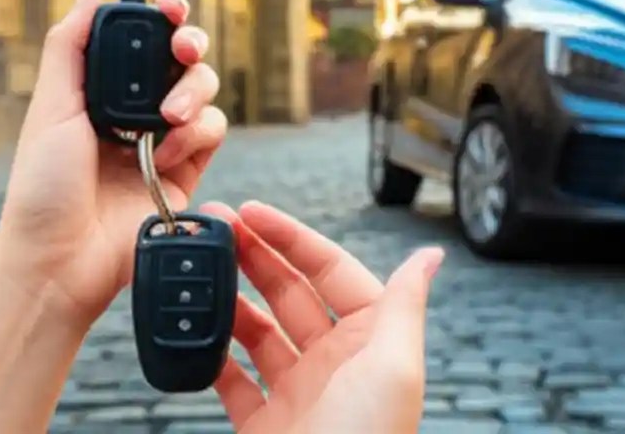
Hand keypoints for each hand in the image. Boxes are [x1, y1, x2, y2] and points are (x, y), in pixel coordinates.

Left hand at [0, 0, 226, 324]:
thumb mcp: (50, 107)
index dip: (163, 17)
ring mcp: (166, 139)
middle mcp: (137, 110)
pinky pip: (214, 130)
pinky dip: (197, 133)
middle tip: (182, 48)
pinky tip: (169, 152)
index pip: (142, 40)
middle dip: (189, 44)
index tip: (169, 6)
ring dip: (192, 93)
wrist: (64, 256)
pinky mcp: (190, 170)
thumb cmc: (44, 187)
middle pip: (183, 57)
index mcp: (102, 91)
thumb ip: (72, 47)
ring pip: (204, 89)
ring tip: (167, 119)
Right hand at [200, 201, 443, 433]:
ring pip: (258, 331)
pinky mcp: (264, 424)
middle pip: (290, 293)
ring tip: (195, 267)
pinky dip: (211, 355)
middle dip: (253, 256)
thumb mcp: (396, 367)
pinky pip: (232, 380)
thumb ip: (404, 305)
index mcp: (373, 340)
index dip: (292, 238)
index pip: (331, 270)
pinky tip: (192, 330)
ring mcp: (299, 392)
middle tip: (212, 227)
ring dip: (229, 297)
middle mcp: (337, 362)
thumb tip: (432, 254)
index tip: (252, 212)